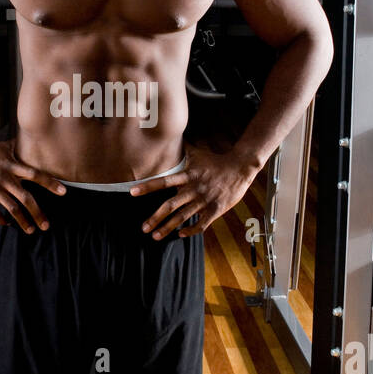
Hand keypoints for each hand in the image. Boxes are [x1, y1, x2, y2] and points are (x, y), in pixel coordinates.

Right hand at [0, 140, 65, 231]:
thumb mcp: (3, 147)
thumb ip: (18, 146)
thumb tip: (32, 139)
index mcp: (12, 166)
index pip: (35, 174)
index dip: (50, 183)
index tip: (64, 192)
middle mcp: (5, 178)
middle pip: (25, 198)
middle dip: (37, 213)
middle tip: (46, 226)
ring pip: (11, 208)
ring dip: (22, 221)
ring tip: (31, 230)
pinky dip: (2, 220)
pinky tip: (7, 224)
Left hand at [129, 145, 259, 239]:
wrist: (240, 168)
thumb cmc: (216, 161)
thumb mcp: (197, 153)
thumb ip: (182, 149)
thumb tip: (169, 136)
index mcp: (188, 175)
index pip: (164, 181)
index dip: (148, 187)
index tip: (132, 192)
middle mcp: (194, 189)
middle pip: (171, 205)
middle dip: (155, 218)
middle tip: (143, 228)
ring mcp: (204, 201)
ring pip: (183, 218)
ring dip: (168, 228)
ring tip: (155, 237)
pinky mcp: (215, 210)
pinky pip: (201, 224)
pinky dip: (190, 231)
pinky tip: (180, 235)